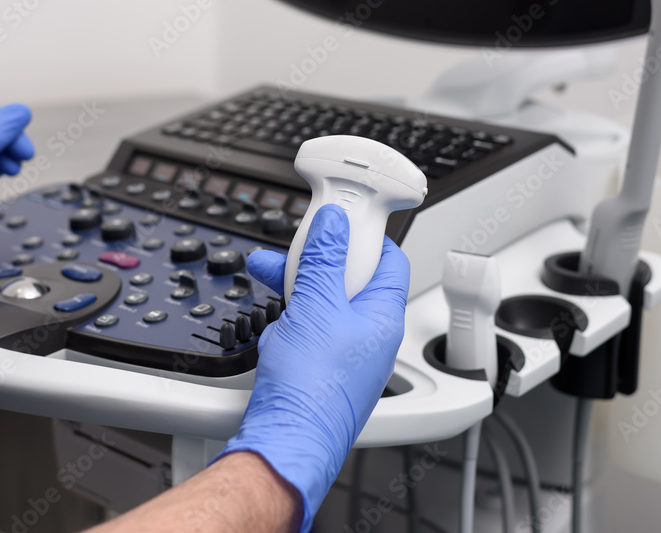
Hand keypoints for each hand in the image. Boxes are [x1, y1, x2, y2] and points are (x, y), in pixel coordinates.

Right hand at [217, 204, 409, 531]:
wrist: (288, 441)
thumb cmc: (312, 387)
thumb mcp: (315, 306)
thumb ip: (324, 260)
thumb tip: (334, 225)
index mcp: (383, 316)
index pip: (389, 259)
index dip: (366, 235)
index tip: (342, 219)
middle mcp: (370, 336)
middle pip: (351, 279)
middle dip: (319, 260)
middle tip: (296, 247)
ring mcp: (346, 355)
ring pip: (326, 304)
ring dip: (299, 287)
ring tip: (271, 275)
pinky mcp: (321, 369)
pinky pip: (310, 330)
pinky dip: (292, 316)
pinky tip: (273, 319)